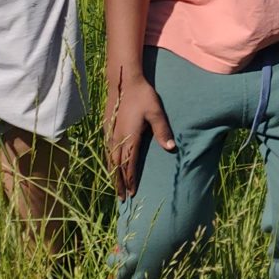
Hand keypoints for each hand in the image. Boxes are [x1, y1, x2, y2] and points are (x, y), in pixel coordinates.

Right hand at [109, 73, 176, 193]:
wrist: (124, 80)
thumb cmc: (143, 95)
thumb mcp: (156, 112)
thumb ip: (162, 130)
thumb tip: (171, 148)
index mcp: (129, 137)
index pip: (129, 165)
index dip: (130, 180)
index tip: (132, 193)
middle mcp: (117, 138)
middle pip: (116, 166)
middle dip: (119, 183)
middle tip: (122, 198)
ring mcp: (110, 133)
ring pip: (110, 159)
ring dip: (113, 174)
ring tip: (116, 186)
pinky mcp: (107, 127)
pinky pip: (107, 150)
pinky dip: (109, 162)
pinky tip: (111, 164)